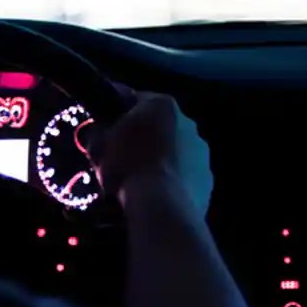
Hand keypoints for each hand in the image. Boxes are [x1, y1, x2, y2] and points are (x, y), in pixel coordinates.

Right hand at [87, 90, 212, 214]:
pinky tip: (157, 196)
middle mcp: (188, 122)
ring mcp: (201, 152)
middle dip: (143, 138)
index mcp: (161, 104)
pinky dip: (173, 182)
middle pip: (160, 126)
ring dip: (160, 160)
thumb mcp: (99, 146)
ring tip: (140, 180)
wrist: (162, 207)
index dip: (118, 114)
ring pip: (176, 151)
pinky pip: (185, 176)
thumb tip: (98, 132)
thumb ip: (98, 133)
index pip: (136, 100)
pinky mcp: (207, 179)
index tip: (106, 128)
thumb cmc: (128, 167)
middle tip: (122, 156)